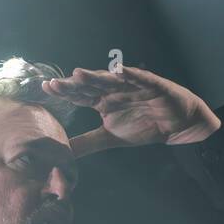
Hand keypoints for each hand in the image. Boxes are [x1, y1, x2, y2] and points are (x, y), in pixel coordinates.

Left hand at [43, 65, 220, 156]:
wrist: (177, 125)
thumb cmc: (144, 125)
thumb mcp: (110, 138)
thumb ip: (87, 142)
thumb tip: (62, 152)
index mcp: (102, 100)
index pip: (79, 94)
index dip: (64, 91)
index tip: (45, 88)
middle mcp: (114, 89)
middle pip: (90, 85)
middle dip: (73, 84)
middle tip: (54, 83)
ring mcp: (132, 85)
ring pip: (111, 79)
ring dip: (95, 76)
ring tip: (79, 74)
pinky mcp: (153, 85)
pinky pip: (140, 78)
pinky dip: (131, 74)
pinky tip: (119, 71)